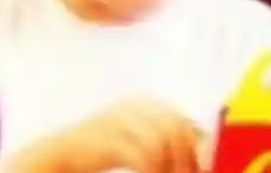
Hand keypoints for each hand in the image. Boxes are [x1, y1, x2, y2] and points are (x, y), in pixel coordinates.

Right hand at [3, 97, 206, 172]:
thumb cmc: (105, 151)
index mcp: (147, 103)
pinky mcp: (106, 136)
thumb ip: (171, 146)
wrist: (60, 155)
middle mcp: (135, 105)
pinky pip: (143, 154)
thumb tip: (210, 154)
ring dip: (169, 168)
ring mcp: (119, 118)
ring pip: (163, 142)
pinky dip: (151, 170)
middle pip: (178, 131)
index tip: (199, 170)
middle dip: (187, 161)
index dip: (200, 151)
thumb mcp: (141, 143)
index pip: (187, 125)